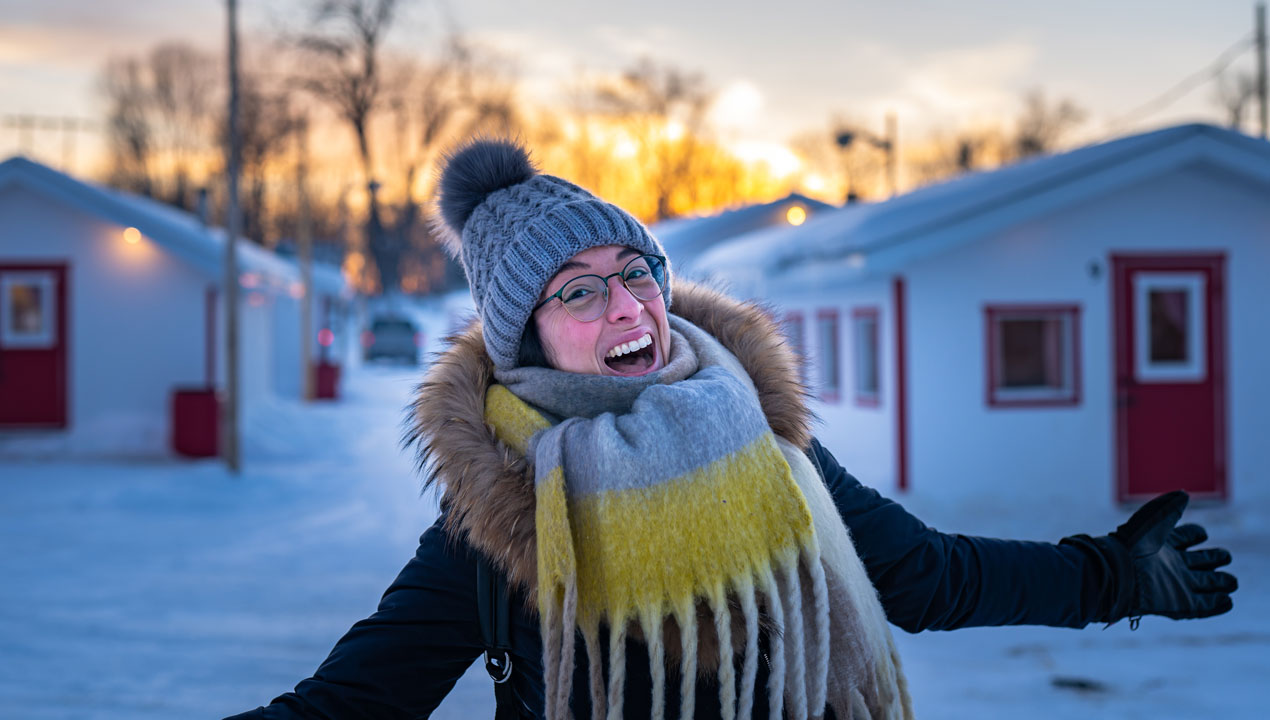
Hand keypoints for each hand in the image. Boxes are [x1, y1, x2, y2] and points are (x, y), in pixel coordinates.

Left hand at [1062, 491, 1237, 625]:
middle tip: (1225, 555)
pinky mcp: (1179, 604)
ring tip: (1232, 582)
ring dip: (1220, 583)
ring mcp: (1176, 585)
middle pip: (1199, 562)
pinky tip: (1228, 601)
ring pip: (1204, 585)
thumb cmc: (1134, 543)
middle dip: (1214, 558)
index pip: (1185, 537)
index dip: (1194, 533)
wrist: (1121, 573)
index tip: (1201, 533)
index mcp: (1162, 544)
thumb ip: (1171, 506)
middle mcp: (1171, 565)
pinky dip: (1216, 605)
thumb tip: (1184, 494)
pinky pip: (1201, 607)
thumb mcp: (1154, 518)